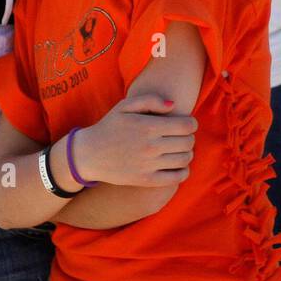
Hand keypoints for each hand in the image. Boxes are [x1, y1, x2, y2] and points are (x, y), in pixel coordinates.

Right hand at [72, 93, 196, 186]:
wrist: (89, 155)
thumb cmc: (109, 126)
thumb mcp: (125, 106)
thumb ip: (151, 100)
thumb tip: (173, 106)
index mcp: (148, 126)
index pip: (187, 126)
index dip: (191, 123)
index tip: (186, 124)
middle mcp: (151, 146)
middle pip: (188, 142)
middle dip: (189, 137)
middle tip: (182, 136)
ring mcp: (149, 165)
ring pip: (185, 159)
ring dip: (187, 153)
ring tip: (179, 149)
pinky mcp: (146, 180)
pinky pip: (176, 178)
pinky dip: (183, 171)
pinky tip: (177, 165)